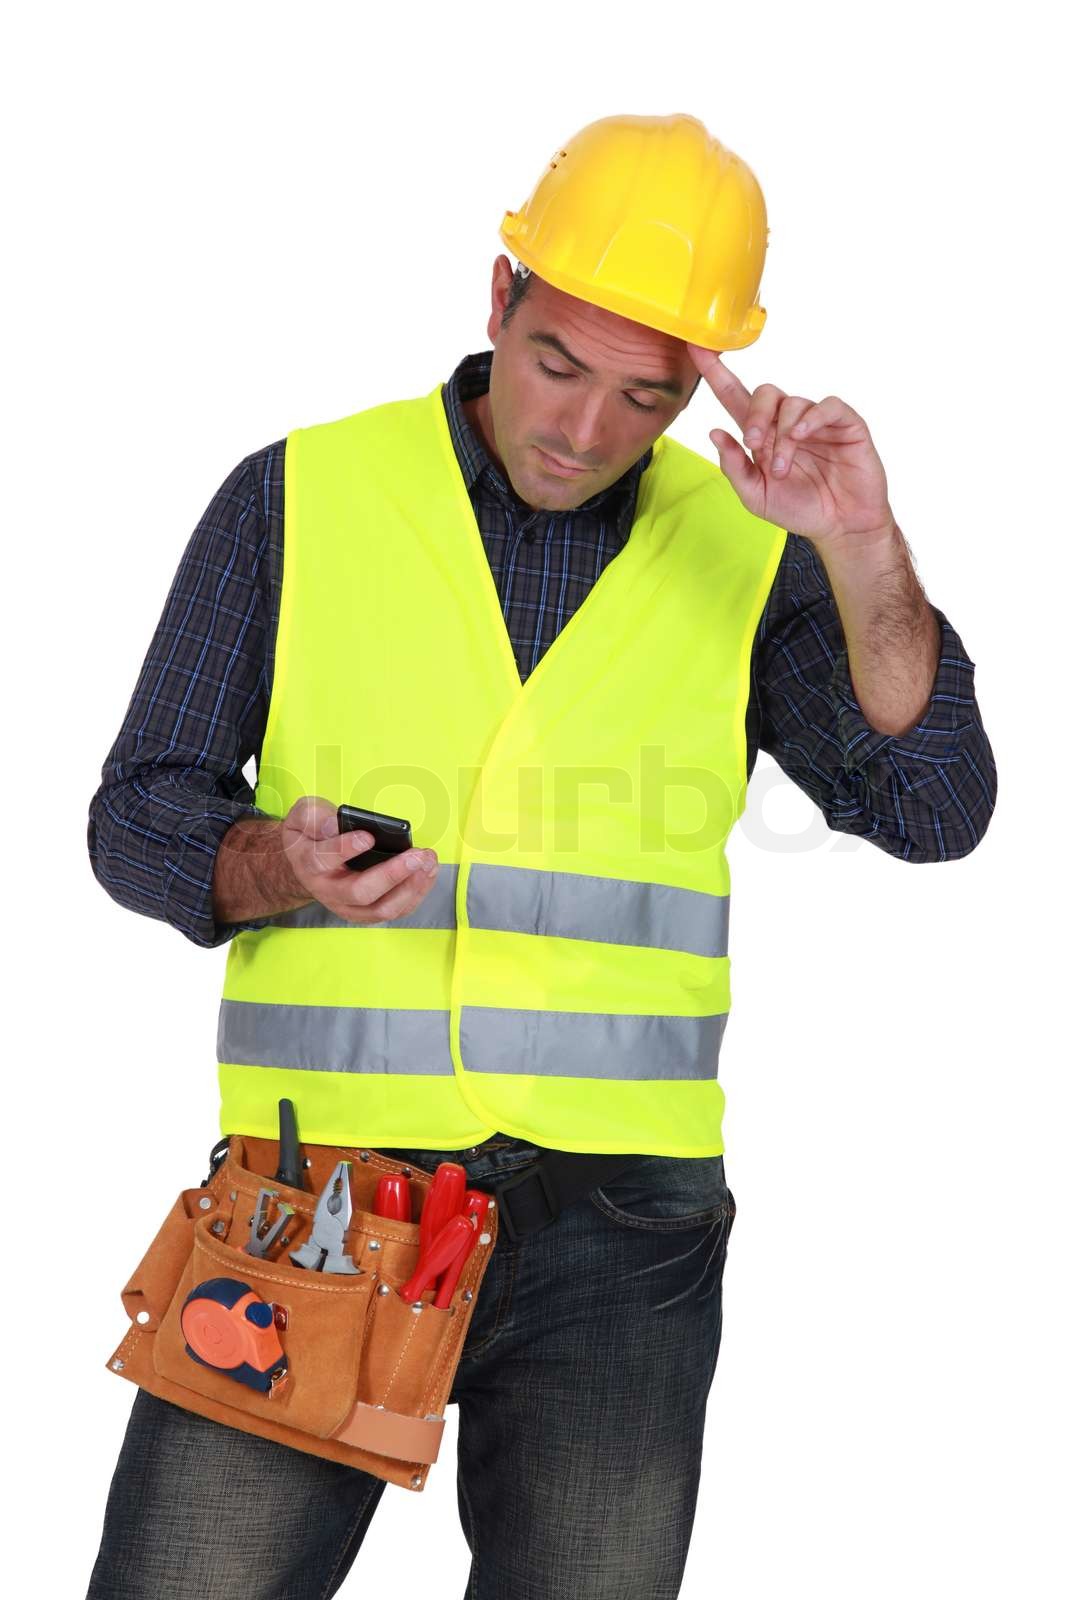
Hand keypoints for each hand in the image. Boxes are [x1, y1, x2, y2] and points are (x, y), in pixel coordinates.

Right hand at [281, 796, 438, 924]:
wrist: (306, 866)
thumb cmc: (311, 837)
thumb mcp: (303, 817)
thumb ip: (315, 816)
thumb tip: (335, 823)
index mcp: (309, 864)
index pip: (323, 860)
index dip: (346, 849)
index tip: (368, 837)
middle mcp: (329, 891)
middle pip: (360, 892)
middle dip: (391, 875)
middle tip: (415, 857)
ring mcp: (349, 906)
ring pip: (381, 908)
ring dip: (410, 888)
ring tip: (428, 863)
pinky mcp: (368, 911)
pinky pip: (395, 910)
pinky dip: (415, 894)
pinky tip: (428, 872)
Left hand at [686, 344, 894, 552]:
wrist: (841, 526)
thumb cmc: (800, 509)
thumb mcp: (756, 496)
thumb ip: (734, 467)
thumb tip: (715, 433)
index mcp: (762, 437)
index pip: (734, 396)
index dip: (716, 373)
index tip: (696, 347)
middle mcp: (786, 423)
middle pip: (765, 393)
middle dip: (755, 416)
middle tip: (755, 444)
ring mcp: (816, 421)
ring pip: (793, 404)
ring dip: (783, 436)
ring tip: (784, 467)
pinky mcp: (844, 424)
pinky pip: (827, 406)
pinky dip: (813, 417)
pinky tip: (803, 435)